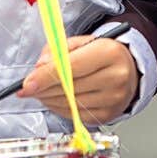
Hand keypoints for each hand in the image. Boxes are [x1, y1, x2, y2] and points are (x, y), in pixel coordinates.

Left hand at [18, 32, 138, 123]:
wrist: (129, 70)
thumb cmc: (103, 54)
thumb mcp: (83, 42)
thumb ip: (59, 50)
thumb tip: (39, 67)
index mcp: (110, 52)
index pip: (71, 67)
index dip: (45, 76)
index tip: (27, 83)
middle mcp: (115, 77)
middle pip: (69, 87)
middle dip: (43, 89)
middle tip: (28, 87)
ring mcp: (113, 99)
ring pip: (70, 104)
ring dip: (49, 99)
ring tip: (42, 91)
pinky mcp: (108, 115)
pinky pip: (75, 116)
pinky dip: (60, 108)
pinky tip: (56, 99)